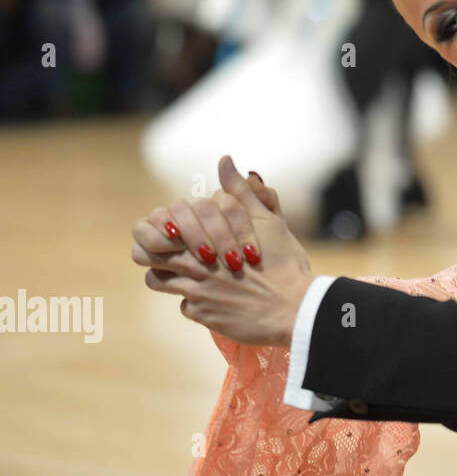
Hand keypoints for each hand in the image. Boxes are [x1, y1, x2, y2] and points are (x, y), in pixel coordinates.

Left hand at [131, 157, 311, 345]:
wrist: (292, 307)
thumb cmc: (283, 261)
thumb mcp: (266, 220)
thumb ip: (240, 192)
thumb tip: (224, 161)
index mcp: (205, 236)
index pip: (160, 223)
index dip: (162, 222)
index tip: (175, 226)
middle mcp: (192, 263)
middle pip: (145, 252)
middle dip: (152, 247)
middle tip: (169, 248)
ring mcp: (193, 290)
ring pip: (156, 279)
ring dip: (167, 273)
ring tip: (187, 271)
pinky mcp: (201, 314)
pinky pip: (184, 305)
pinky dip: (195, 300)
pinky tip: (214, 296)